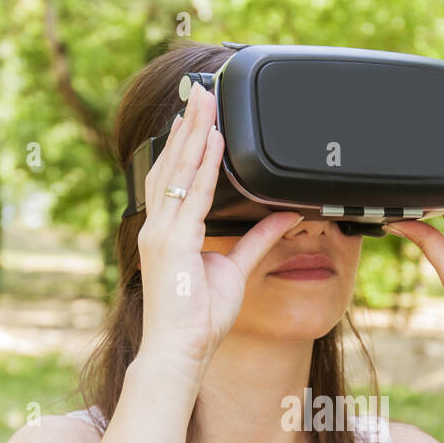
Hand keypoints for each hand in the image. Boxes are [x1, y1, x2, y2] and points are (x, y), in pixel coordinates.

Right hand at [136, 81, 298, 378]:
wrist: (181, 350)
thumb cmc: (200, 320)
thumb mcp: (236, 270)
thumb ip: (258, 239)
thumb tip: (284, 215)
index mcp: (167, 232)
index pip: (174, 178)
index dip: (185, 145)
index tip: (197, 117)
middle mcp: (158, 227)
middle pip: (171, 164)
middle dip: (187, 126)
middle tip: (200, 92)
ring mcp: (161, 233)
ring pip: (179, 171)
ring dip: (194, 133)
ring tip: (206, 101)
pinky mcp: (171, 242)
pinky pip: (193, 195)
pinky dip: (204, 165)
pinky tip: (215, 140)